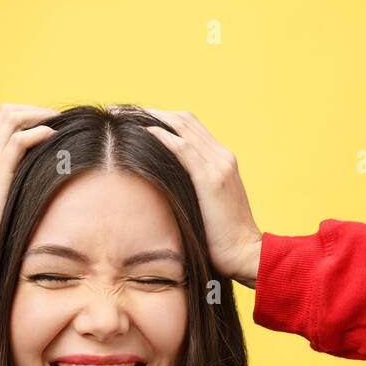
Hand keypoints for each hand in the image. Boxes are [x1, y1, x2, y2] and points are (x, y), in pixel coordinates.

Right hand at [0, 104, 57, 292]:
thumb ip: (4, 196)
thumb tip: (30, 198)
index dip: (24, 118)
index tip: (46, 127)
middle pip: (4, 113)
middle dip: (34, 110)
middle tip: (56, 120)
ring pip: (10, 119)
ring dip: (38, 116)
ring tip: (58, 124)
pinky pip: (18, 142)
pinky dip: (38, 132)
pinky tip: (53, 137)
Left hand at [137, 108, 262, 288]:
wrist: (246, 254)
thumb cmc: (222, 241)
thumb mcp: (205, 208)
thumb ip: (190, 192)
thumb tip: (160, 191)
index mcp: (221, 161)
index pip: (188, 128)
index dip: (160, 118)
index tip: (133, 119)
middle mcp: (221, 156)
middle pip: (183, 119)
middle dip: (150, 111)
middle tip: (120, 110)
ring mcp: (219, 165)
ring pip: (182, 126)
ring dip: (149, 117)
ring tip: (122, 115)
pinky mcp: (212, 179)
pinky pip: (184, 149)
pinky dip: (161, 137)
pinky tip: (140, 132)